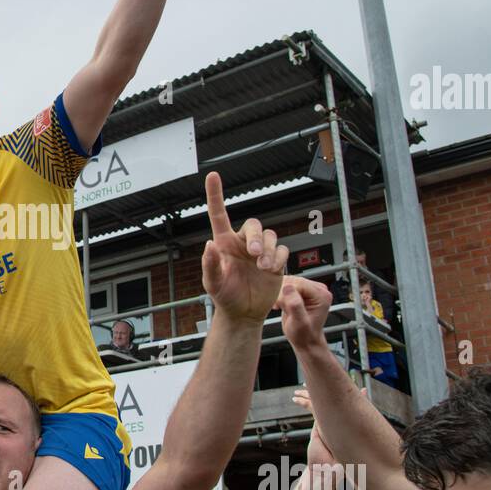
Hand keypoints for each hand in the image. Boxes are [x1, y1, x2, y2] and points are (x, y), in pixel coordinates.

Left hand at [200, 172, 288, 321]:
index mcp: (224, 244)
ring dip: (268, 250)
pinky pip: (282, 250)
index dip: (216, 194)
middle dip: (256, 237)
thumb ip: (210, 264)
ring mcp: (260, 252)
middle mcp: (242, 244)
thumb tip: (208, 244)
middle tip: (254, 254)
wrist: (244, 313)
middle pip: (253, 225)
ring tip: (263, 267)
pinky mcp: (276, 261)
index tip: (213, 176)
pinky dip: (278, 257)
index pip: (219, 214)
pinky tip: (271, 270)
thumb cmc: (225, 297)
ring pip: (270, 236)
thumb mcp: (213, 284)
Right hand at [276, 275, 334, 352]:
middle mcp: (318, 289)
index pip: (298, 283)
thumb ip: (295, 305)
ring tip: (282, 307)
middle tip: (281, 307)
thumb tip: (288, 288)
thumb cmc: (304, 335)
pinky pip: (286, 285)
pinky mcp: (301, 291)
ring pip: (287, 282)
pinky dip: (280, 294)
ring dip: (280, 294)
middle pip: (292, 281)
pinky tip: (281, 305)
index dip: (285, 292)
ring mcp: (309, 289)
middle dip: (282, 293)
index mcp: (321, 294)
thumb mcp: (299, 323)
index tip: (280, 305)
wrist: (305, 340)